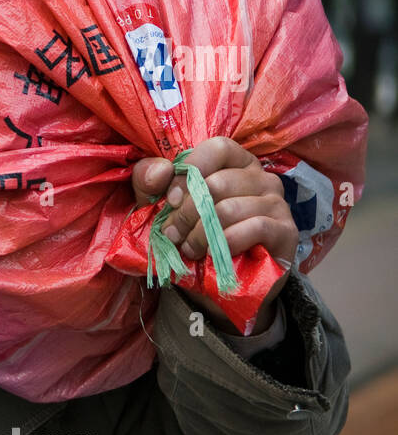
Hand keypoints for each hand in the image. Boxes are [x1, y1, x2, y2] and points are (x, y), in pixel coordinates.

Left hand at [132, 136, 296, 334]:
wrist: (218, 286)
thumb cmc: (192, 237)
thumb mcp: (160, 208)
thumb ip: (149, 182)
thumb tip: (160, 170)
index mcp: (234, 163)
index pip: (217, 148)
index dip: (189, 172)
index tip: (170, 201)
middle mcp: (261, 178)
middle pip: (217, 183)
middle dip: (185, 214)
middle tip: (173, 235)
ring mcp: (277, 203)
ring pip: (229, 208)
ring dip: (199, 234)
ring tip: (189, 249)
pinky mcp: (286, 231)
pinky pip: (253, 227)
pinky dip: (224, 243)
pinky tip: (212, 255)